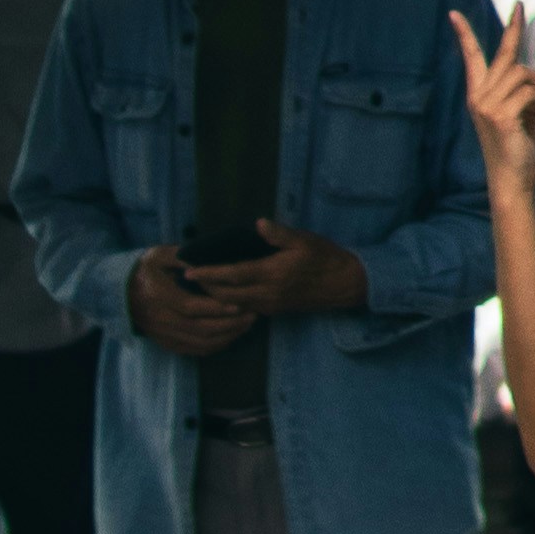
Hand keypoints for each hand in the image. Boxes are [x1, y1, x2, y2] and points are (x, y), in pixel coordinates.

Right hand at [129, 242, 253, 359]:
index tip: (239, 306)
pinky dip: (215, 346)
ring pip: (199, 343)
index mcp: (158, 295)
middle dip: (229, 325)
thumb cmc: (147, 268)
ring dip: (227, 337)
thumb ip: (186, 257)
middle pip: (199, 329)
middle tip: (252, 316)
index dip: (216, 309)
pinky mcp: (165, 343)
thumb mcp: (162, 255)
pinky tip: (231, 336)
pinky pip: (193, 350)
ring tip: (246, 325)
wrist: (121, 291)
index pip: (191, 307)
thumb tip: (211, 262)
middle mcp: (159, 318)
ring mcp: (161, 334)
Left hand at [181, 220, 368, 318]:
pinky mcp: (276, 310)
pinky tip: (225, 295)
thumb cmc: (326, 258)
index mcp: (273, 273)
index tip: (188, 270)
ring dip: (216, 297)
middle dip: (205, 288)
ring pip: (235, 304)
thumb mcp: (305, 240)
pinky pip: (247, 309)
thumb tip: (258, 224)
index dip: (208, 273)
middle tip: (188, 278)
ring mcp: (271, 304)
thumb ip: (280, 234)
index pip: (233, 274)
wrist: (345, 285)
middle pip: (227, 295)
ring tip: (201, 286)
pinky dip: (231, 302)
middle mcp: (268, 293)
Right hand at [451, 5, 534, 203]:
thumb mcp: (528, 114)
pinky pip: (530, 91)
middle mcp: (478, 96)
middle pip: (504, 55)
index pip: (471, 58)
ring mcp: (487, 105)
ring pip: (523, 74)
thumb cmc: (519, 148)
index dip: (464, 34)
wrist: (512, 181)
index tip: (453, 14)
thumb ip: (533, 92)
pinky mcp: (500, 115)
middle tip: (520, 6)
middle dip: (514, 29)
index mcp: (479, 94)